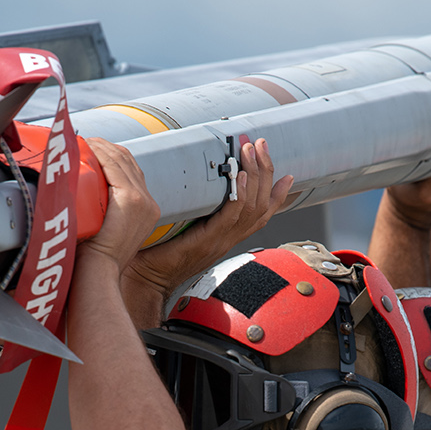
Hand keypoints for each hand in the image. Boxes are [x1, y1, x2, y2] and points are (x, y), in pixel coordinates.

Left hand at [81, 138, 159, 271]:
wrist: (97, 274)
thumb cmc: (93, 259)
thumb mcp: (104, 231)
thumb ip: (103, 212)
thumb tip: (84, 198)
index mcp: (145, 210)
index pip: (131, 172)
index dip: (112, 156)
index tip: (94, 150)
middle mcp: (148, 203)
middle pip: (128, 162)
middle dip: (106, 148)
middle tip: (86, 142)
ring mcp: (142, 201)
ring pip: (121, 160)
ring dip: (101, 148)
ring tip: (83, 142)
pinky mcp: (131, 200)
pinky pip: (114, 166)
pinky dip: (100, 154)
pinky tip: (87, 149)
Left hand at [124, 138, 292, 310]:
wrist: (144, 283)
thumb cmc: (155, 255)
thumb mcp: (181, 229)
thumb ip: (191, 210)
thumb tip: (187, 181)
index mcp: (226, 237)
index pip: (261, 214)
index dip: (276, 194)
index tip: (285, 173)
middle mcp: (228, 239)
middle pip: (262, 205)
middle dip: (265, 172)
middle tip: (261, 146)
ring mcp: (219, 242)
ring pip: (252, 208)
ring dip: (254, 175)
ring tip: (250, 151)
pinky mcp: (206, 241)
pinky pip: (231, 216)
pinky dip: (240, 195)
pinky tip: (240, 176)